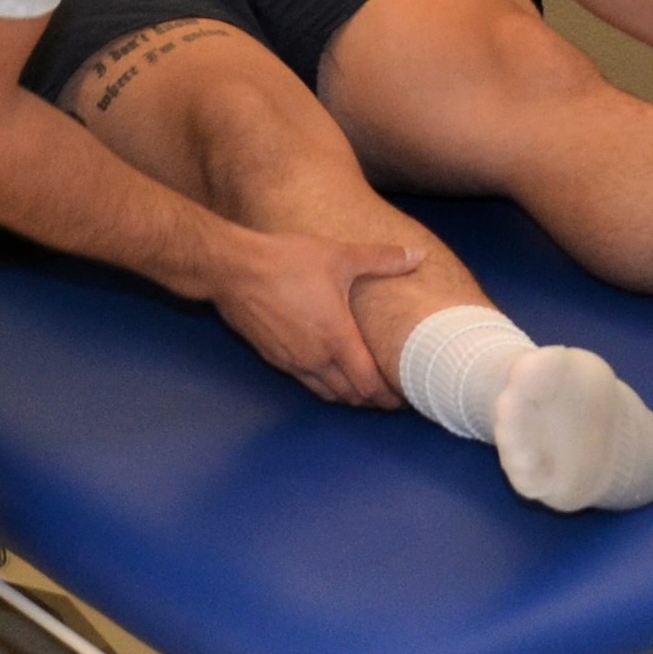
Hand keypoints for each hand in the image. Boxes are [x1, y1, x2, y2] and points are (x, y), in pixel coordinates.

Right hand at [204, 227, 421, 406]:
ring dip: (348, 395)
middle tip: (391, 394)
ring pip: (326, 393)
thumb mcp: (340, 256)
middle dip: (372, 399)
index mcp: (336, 339)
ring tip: (365, 387)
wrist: (233, 269)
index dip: (389, 396)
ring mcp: (291, 362)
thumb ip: (382, 259)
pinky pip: (305, 382)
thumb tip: (418, 254)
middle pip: (350, 396)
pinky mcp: (273, 358)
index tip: (405, 396)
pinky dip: (324, 384)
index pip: (369, 385)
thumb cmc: (287, 262)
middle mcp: (315, 359)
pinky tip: (330, 370)